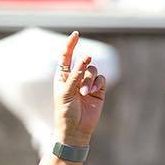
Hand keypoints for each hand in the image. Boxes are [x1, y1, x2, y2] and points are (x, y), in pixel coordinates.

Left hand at [55, 31, 106, 147]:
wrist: (76, 130)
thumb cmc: (66, 113)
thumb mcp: (66, 92)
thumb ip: (76, 75)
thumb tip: (87, 57)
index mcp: (63, 77)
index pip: (66, 57)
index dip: (70, 45)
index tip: (76, 34)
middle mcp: (75, 78)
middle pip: (84, 62)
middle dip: (84, 66)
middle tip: (83, 69)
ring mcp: (87, 84)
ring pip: (94, 69)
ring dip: (89, 79)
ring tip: (84, 92)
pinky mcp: (98, 90)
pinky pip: (101, 78)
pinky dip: (97, 83)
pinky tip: (92, 93)